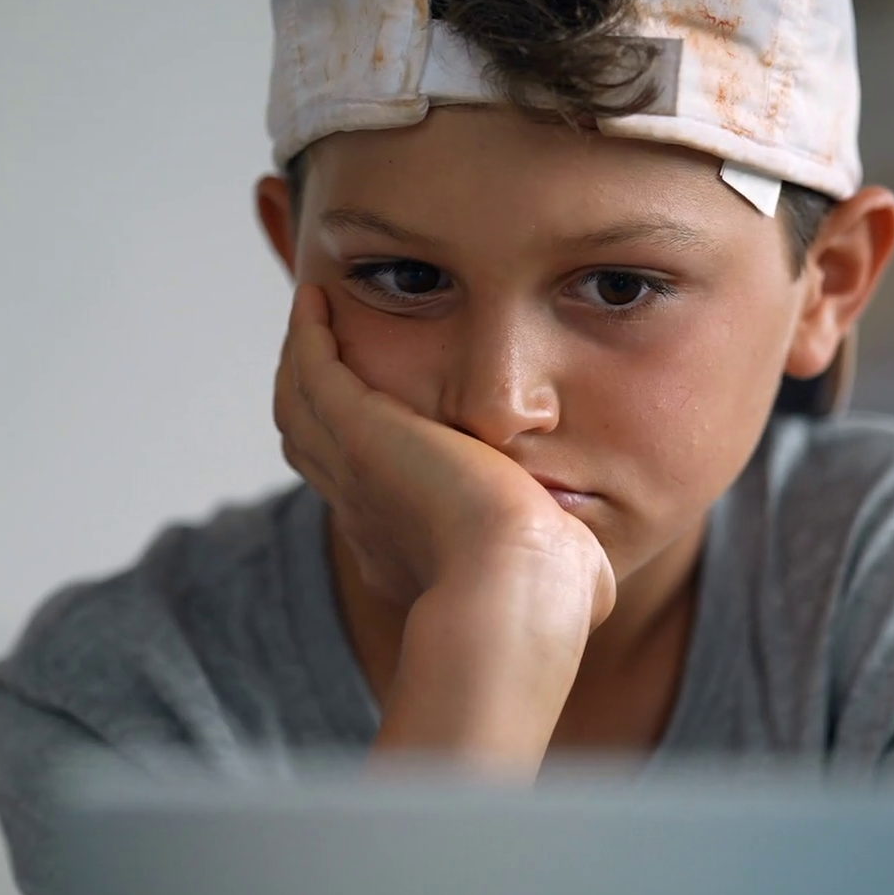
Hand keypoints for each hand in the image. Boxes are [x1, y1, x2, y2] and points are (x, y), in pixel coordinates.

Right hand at [274, 285, 615, 766]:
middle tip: (322, 349)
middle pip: (314, 446)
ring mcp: (356, 474)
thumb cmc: (553, 595)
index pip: (364, 495)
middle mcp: (366, 513)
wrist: (520, 587)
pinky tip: (318, 299)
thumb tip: (592, 565)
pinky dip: (309, 336)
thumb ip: (558, 561)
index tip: (380, 422)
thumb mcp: (550, 575)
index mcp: (403, 548)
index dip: (360, 456)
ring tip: (313, 313)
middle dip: (315, 399)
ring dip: (302, 360)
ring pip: (301, 408)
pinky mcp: (361, 435)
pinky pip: (315, 374)